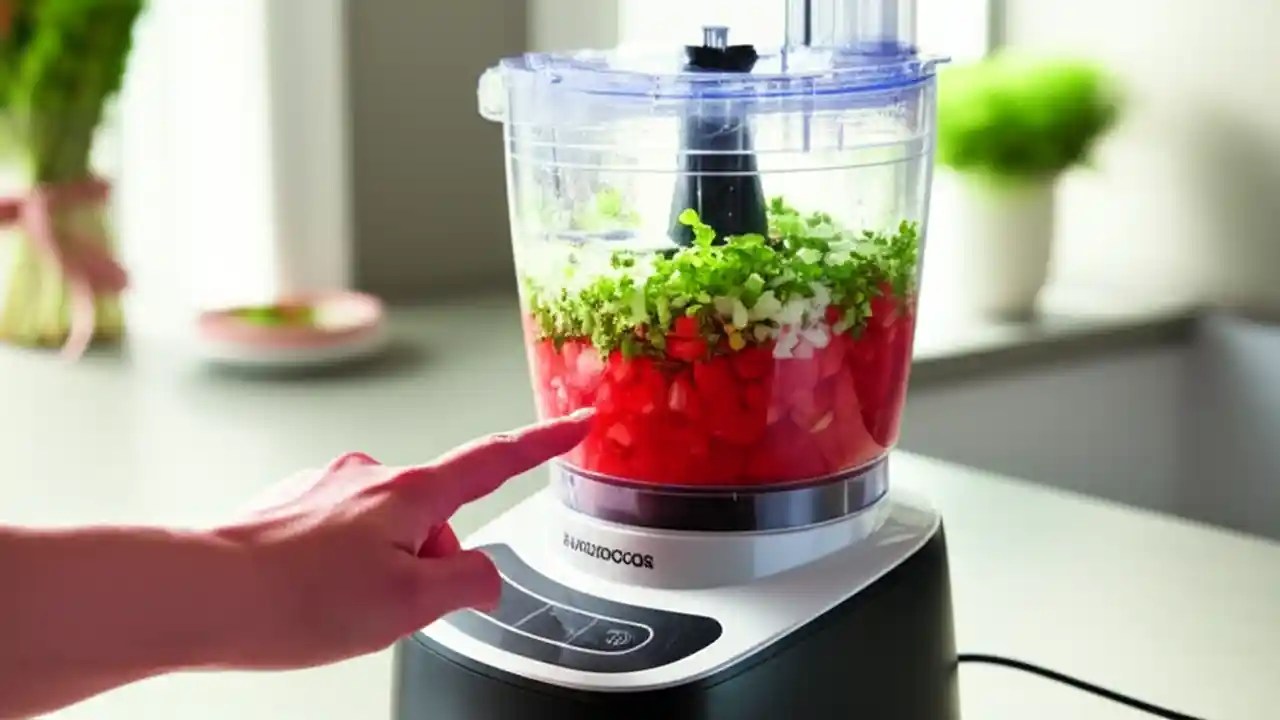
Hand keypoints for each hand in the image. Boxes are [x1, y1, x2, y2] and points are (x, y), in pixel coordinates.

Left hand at [211, 409, 592, 669]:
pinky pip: (344, 536)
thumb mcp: (408, 606)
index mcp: (410, 493)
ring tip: (337, 610)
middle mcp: (370, 476)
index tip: (578, 420)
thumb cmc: (294, 599)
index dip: (545, 442)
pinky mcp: (292, 506)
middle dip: (430, 564)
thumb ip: (466, 584)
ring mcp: (327, 487)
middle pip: (435, 519)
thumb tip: (484, 576)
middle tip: (390, 612)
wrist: (197, 594)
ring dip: (383, 570)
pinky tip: (311, 597)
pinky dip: (342, 567)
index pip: (497, 460)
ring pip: (388, 532)